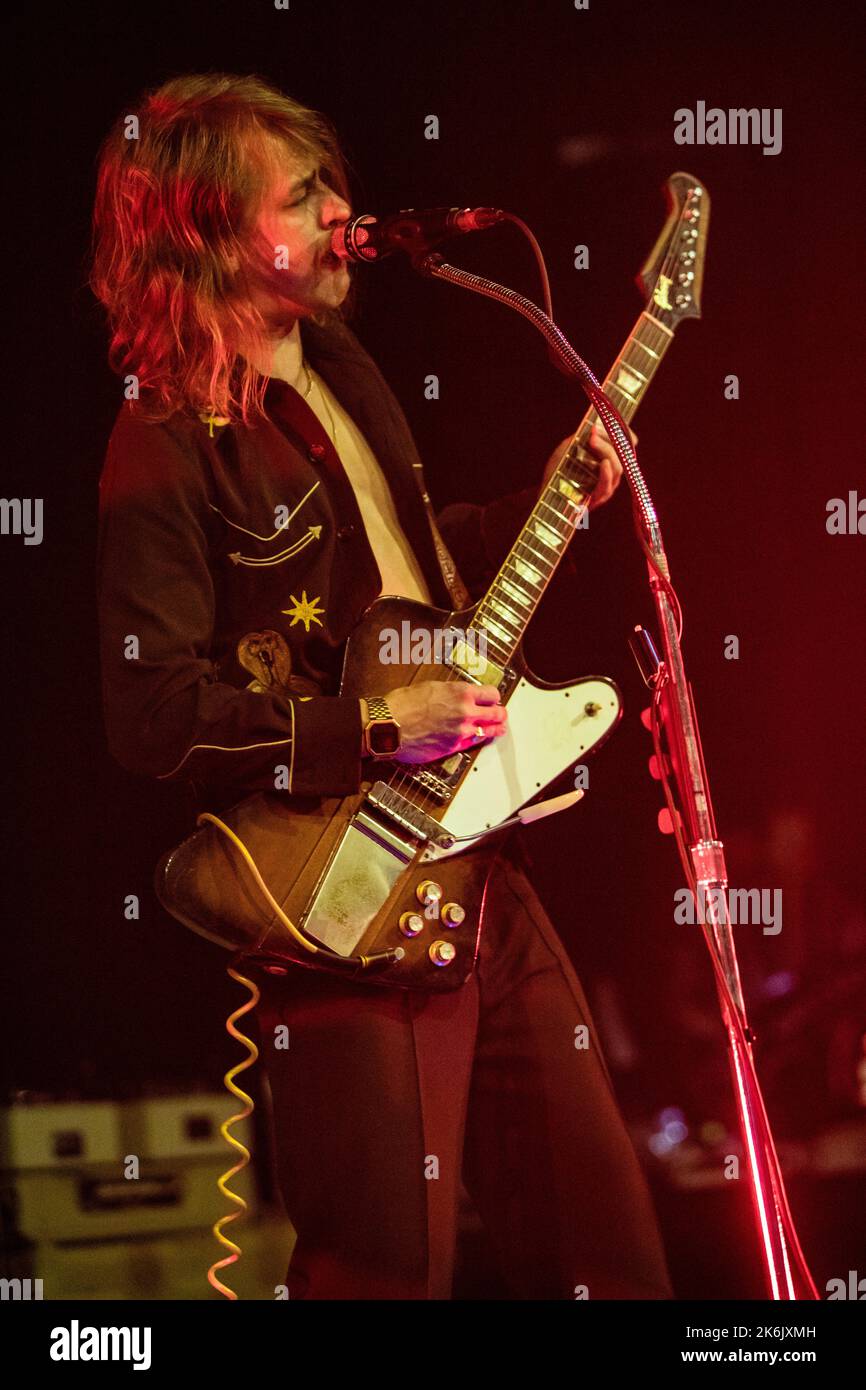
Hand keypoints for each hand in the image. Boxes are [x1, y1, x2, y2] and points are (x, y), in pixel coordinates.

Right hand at [380, 682, 506, 764]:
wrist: (387, 726)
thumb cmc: (401, 705)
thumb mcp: (430, 687)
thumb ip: (450, 692)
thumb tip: (459, 695)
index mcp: (460, 693)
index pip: (492, 694)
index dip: (494, 697)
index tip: (493, 699)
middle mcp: (465, 712)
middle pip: (496, 714)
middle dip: (500, 713)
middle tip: (501, 714)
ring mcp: (461, 732)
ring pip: (489, 732)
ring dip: (495, 729)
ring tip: (498, 729)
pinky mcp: (452, 748)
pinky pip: (472, 744)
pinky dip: (477, 741)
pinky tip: (478, 739)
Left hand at [541, 422, 637, 509]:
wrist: (545, 492)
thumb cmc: (558, 470)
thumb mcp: (568, 448)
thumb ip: (581, 437)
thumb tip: (593, 423)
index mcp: (610, 457)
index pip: (627, 442)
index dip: (624, 430)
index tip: (612, 419)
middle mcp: (612, 471)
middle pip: (625, 453)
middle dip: (612, 437)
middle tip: (595, 429)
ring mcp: (607, 486)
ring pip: (618, 467)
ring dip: (606, 450)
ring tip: (593, 440)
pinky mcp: (598, 498)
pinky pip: (607, 485)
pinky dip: (607, 473)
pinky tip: (604, 463)